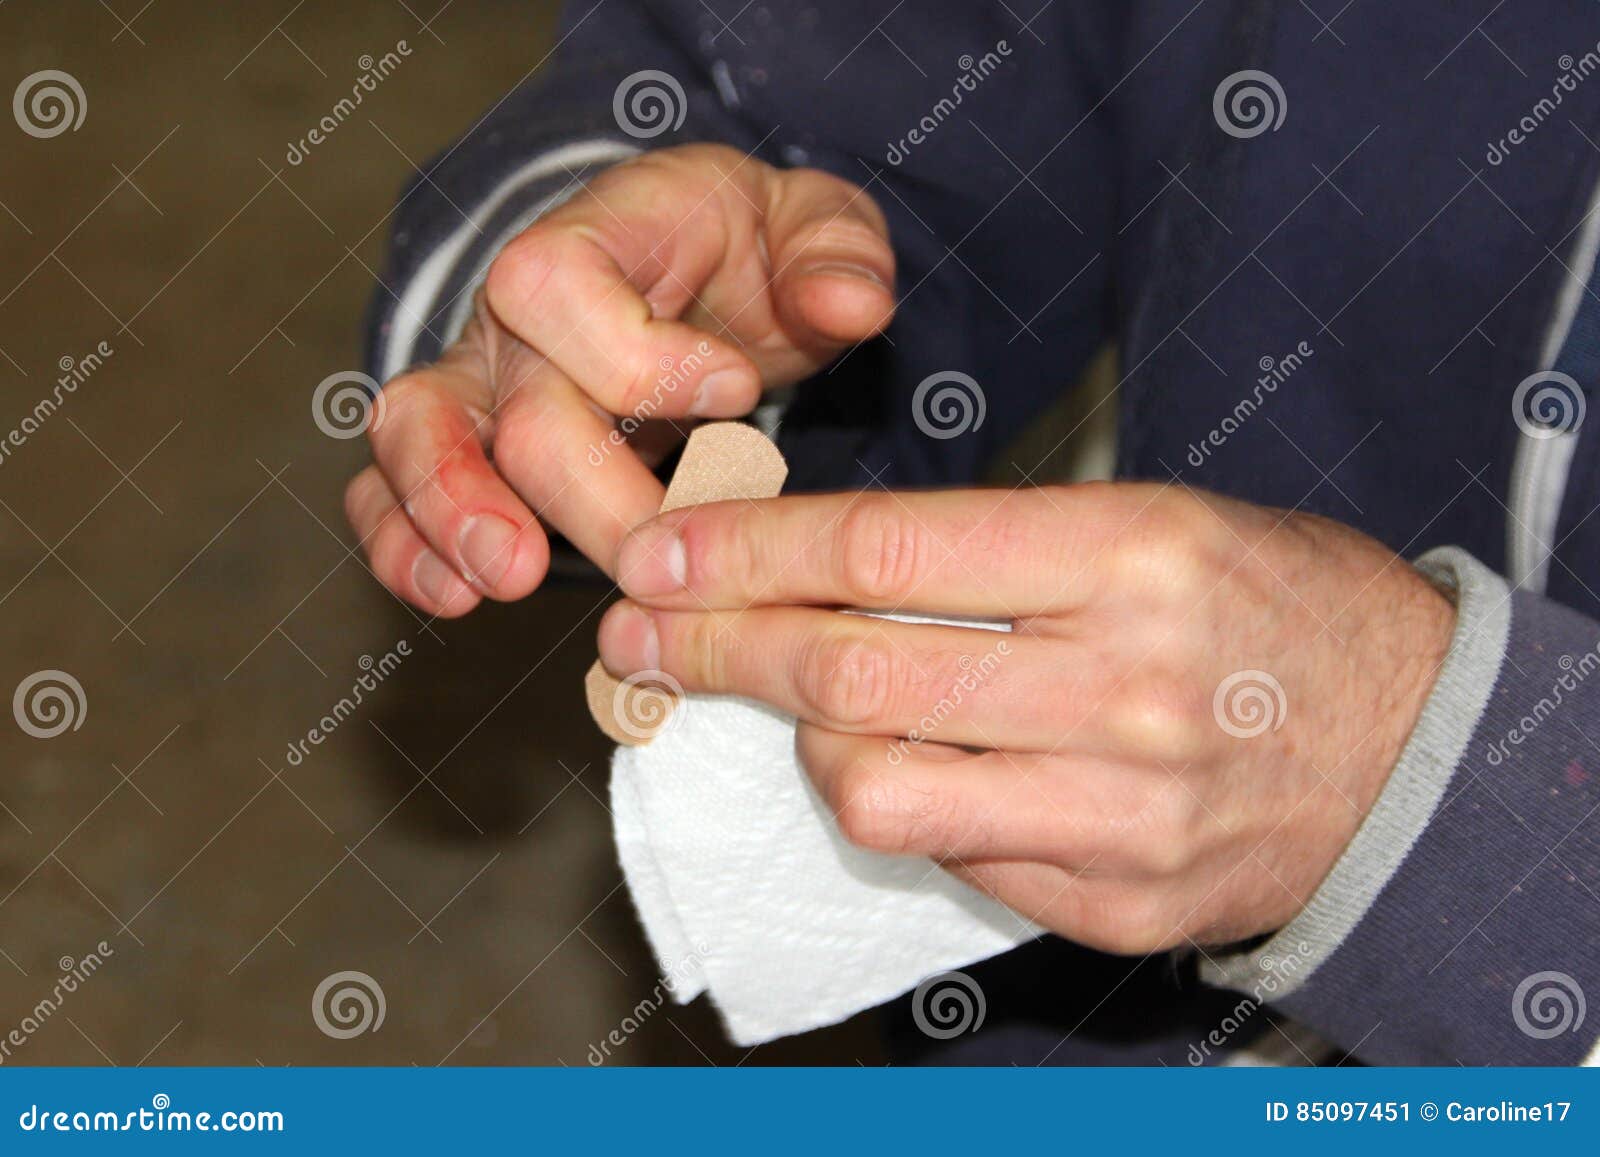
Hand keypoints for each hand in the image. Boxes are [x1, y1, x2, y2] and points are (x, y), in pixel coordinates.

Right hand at [344, 144, 894, 614]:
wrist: (694, 265)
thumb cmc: (749, 249)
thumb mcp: (812, 224)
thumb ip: (835, 253)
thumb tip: (851, 306)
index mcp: (596, 234)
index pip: (559, 281)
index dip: (641, 355)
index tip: (739, 396)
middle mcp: (518, 312)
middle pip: (523, 406)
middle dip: (596, 498)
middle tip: (664, 560)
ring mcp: (479, 379)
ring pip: (416, 434)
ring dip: (454, 512)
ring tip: (507, 576)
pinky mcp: (463, 446)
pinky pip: (390, 489)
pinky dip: (407, 546)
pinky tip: (453, 597)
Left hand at [595, 483, 1455, 954]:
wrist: (1411, 740)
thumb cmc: (1267, 605)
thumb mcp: (1152, 520)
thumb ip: (991, 547)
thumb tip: (813, 565)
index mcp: (1131, 557)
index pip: (883, 547)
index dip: (745, 551)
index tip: (660, 552)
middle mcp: (1123, 687)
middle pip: (852, 672)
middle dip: (713, 649)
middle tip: (643, 634)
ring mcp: (1121, 813)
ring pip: (876, 788)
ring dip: (802, 742)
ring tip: (796, 708)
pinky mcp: (1118, 903)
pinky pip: (949, 858)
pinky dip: (903, 804)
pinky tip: (910, 765)